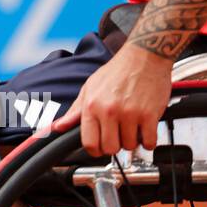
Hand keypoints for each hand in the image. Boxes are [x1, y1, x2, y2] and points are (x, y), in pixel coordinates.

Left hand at [54, 43, 172, 156]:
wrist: (144, 56)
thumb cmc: (117, 71)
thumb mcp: (90, 88)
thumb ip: (75, 111)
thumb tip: (57, 126)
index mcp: (92, 106)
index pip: (89, 143)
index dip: (95, 150)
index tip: (100, 148)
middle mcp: (109, 111)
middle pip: (110, 149)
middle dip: (114, 146)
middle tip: (118, 135)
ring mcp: (130, 114)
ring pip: (130, 146)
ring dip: (132, 141)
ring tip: (131, 126)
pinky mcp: (149, 115)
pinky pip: (148, 142)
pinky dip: (148, 140)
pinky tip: (144, 129)